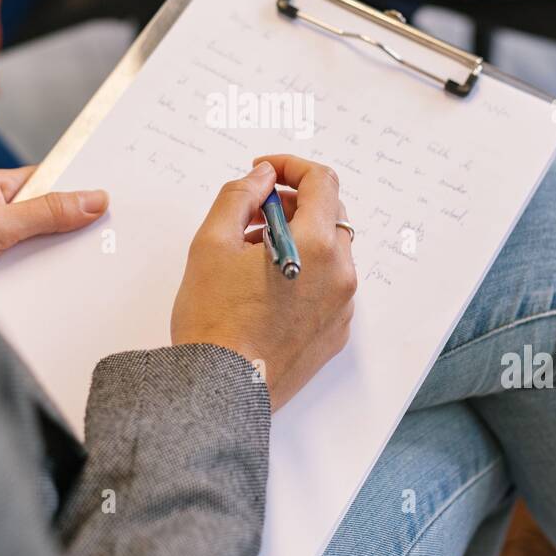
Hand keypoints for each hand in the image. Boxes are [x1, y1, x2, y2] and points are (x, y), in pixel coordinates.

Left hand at [0, 168, 108, 281]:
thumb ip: (46, 213)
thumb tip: (93, 198)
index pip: (48, 179)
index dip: (79, 187)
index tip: (113, 195)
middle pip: (48, 214)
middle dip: (74, 225)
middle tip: (113, 233)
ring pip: (39, 245)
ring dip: (58, 255)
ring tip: (95, 261)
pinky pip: (28, 269)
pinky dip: (43, 276)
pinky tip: (65, 285)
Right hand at [170, 157, 356, 410]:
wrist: (221, 389)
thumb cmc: (212, 319)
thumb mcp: (212, 242)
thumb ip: (240, 195)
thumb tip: (262, 176)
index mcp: (317, 245)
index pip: (321, 181)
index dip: (290, 166)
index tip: (263, 172)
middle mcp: (341, 274)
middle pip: (329, 214)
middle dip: (293, 202)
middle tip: (253, 213)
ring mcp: (342, 306)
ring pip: (331, 250)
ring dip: (298, 237)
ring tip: (253, 253)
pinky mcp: (335, 332)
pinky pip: (329, 286)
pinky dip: (306, 272)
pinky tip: (267, 286)